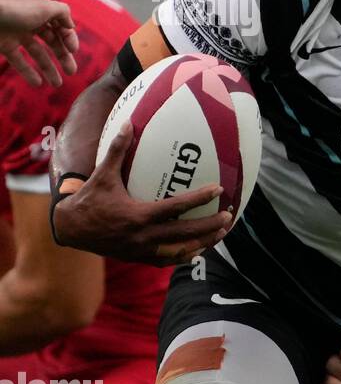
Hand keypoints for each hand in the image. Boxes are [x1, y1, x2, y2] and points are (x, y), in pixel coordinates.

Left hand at [0, 0, 78, 87]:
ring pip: (37, 53)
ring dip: (48, 69)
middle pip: (51, 42)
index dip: (69, 38)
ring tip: (57, 84)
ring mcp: (17, 34)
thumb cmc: (12, 9)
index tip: (73, 51)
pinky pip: (19, 61)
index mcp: (41, 10)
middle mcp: (30, 22)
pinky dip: (28, 72)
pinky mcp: (4, 46)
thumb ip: (62, 13)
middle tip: (71, 72)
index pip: (61, 27)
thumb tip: (71, 24)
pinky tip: (37, 83)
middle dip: (63, 57)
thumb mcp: (44, 7)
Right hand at [52, 121, 231, 264]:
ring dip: (202, 243)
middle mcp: (143, 236)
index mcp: (138, 215)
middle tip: (228, 217)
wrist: (69, 229)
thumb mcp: (102, 175)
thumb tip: (127, 124)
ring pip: (180, 250)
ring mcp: (142, 250)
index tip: (218, 190)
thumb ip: (116, 150)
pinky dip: (184, 255)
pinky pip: (167, 260)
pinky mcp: (139, 258)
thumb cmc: (88, 199)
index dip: (199, 199)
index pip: (177, 207)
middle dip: (209, 226)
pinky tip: (198, 249)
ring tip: (220, 234)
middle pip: (185, 232)